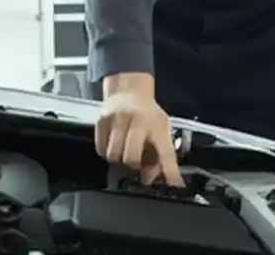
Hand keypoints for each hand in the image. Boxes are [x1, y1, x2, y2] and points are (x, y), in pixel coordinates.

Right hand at [94, 72, 183, 186]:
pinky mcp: (102, 122)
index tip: (174, 184)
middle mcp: (137, 121)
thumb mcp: (161, 128)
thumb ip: (160, 152)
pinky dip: (107, 152)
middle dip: (134, 165)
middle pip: (131, 158)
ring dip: (119, 160)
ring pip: (113, 156)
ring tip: (125, 151)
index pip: (165, 151)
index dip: (170, 171)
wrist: (129, 90)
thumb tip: (151, 177)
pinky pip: (101, 149)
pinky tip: (115, 144)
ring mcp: (117, 120)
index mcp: (157, 124)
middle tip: (137, 161)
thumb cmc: (148, 113)